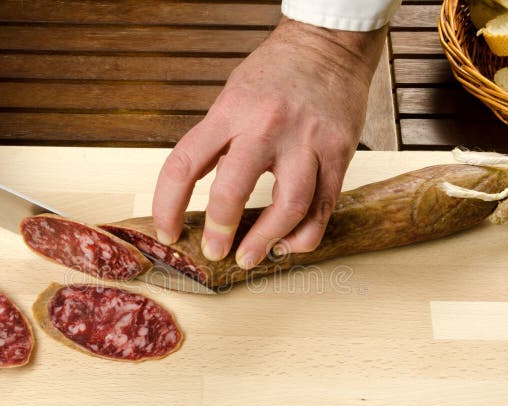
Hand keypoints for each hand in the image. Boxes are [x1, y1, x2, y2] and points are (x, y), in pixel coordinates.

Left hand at [152, 17, 385, 268]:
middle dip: (220, 229)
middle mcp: (266, 126)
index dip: (168, 205)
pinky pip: (323, 207)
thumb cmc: (274, 74)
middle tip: (215, 252)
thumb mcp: (232, 98)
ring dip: (266, 240)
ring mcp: (307, 141)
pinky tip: (289, 244)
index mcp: (230, 111)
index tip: (168, 231)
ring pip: (289, 206)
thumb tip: (204, 197)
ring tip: (251, 258)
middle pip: (234, 188)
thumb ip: (219, 144)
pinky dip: (305, 235)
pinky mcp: (339, 153)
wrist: (328, 45)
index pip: (185, 164)